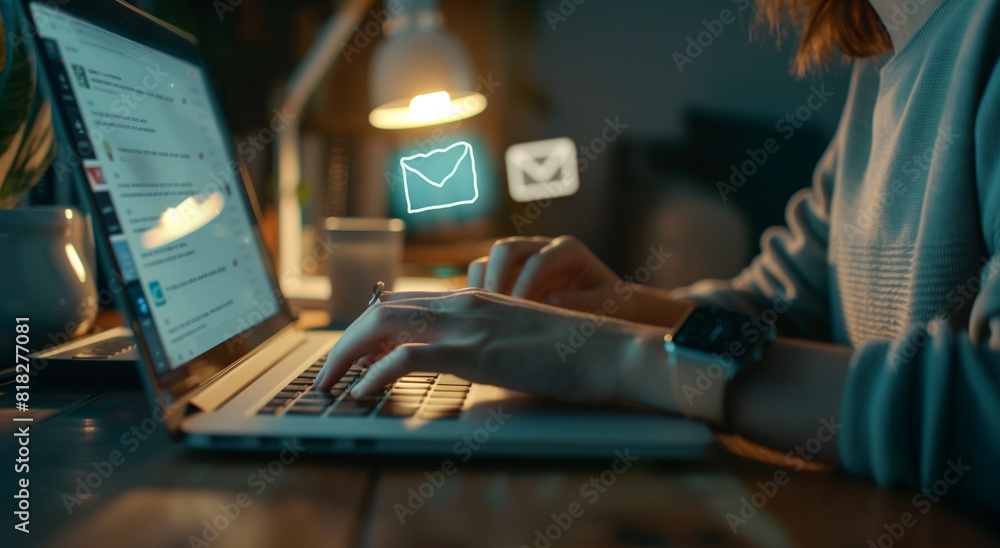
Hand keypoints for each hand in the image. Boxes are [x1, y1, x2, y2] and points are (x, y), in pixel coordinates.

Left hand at [313, 288, 668, 407]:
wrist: (608, 349)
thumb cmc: (570, 351)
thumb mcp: (516, 339)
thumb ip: (480, 341)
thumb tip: (453, 361)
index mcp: (471, 297)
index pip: (401, 303)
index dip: (366, 329)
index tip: (348, 357)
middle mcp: (462, 301)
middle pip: (381, 311)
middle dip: (344, 343)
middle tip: (326, 375)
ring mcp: (466, 323)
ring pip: (383, 327)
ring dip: (347, 357)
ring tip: (330, 386)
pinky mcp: (474, 351)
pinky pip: (408, 359)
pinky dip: (376, 376)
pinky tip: (363, 395)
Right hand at [467, 235, 627, 314]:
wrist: (609, 306)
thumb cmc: (612, 305)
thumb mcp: (609, 304)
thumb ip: (584, 303)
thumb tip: (549, 303)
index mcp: (568, 250)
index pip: (538, 261)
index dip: (525, 286)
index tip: (519, 313)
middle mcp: (541, 247)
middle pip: (505, 249)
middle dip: (495, 279)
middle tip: (492, 312)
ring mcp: (522, 260)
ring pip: (488, 260)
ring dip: (481, 286)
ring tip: (482, 316)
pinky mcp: (508, 275)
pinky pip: (482, 277)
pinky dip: (477, 294)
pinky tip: (481, 317)